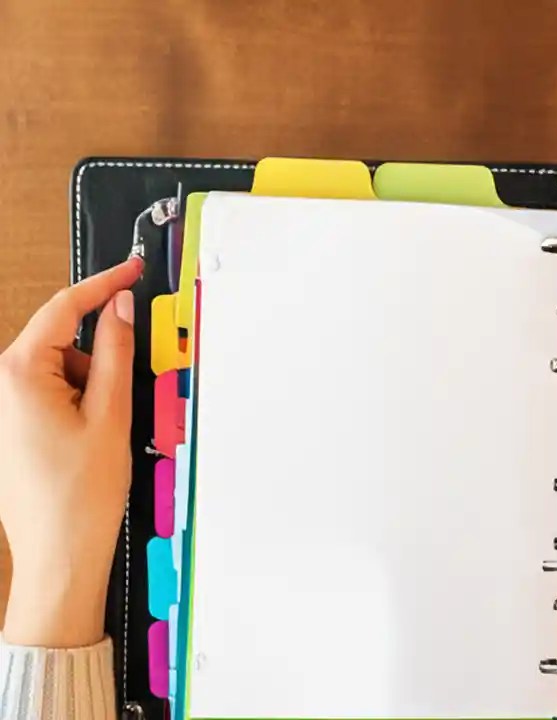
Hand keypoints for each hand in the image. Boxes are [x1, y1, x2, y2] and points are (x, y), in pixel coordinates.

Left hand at [0, 258, 141, 646]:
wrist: (59, 556)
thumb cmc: (79, 497)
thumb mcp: (112, 414)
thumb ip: (119, 352)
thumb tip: (122, 309)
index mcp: (20, 373)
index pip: (65, 307)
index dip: (104, 284)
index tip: (132, 269)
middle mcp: (1, 385)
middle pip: (64, 340)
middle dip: (104, 356)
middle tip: (133, 386)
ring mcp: (4, 408)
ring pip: (62, 369)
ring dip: (94, 386)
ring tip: (107, 431)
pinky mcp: (12, 428)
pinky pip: (52, 394)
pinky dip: (81, 404)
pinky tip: (93, 439)